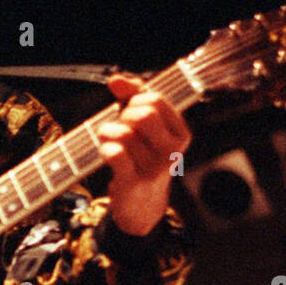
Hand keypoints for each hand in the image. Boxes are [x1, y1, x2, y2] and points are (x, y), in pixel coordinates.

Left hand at [97, 74, 191, 235]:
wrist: (141, 204)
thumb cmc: (142, 157)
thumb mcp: (146, 127)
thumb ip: (132, 96)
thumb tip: (115, 80)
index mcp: (180, 133)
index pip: (155, 99)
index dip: (135, 99)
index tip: (131, 110)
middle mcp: (172, 151)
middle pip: (142, 114)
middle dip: (124, 115)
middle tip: (120, 126)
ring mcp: (154, 168)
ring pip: (124, 133)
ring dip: (108, 131)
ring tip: (108, 138)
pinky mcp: (134, 181)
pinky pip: (115, 154)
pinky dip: (105, 147)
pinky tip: (106, 151)